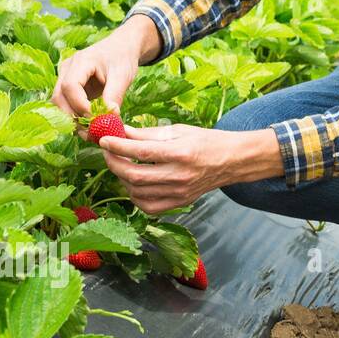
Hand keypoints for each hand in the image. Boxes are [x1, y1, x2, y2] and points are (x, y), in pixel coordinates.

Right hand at [51, 15, 160, 129]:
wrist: (121, 47)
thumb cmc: (122, 58)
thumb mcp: (123, 75)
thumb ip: (115, 95)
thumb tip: (110, 117)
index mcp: (80, 62)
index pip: (70, 86)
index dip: (79, 105)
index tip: (96, 119)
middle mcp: (67, 69)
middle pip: (59, 97)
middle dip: (73, 117)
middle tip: (91, 133)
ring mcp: (65, 77)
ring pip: (60, 103)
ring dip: (73, 119)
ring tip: (92, 132)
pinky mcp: (69, 87)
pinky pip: (67, 104)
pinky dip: (76, 116)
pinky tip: (90, 126)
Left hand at [97, 123, 283, 213]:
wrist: (233, 161)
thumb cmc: (207, 141)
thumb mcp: (179, 131)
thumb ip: (148, 134)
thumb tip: (120, 131)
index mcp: (181, 153)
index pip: (141, 152)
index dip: (118, 146)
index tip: (104, 140)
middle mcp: (180, 175)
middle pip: (134, 175)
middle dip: (114, 163)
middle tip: (108, 152)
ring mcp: (180, 192)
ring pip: (137, 192)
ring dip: (122, 178)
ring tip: (121, 165)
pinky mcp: (180, 202)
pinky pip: (148, 206)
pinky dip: (135, 196)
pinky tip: (135, 183)